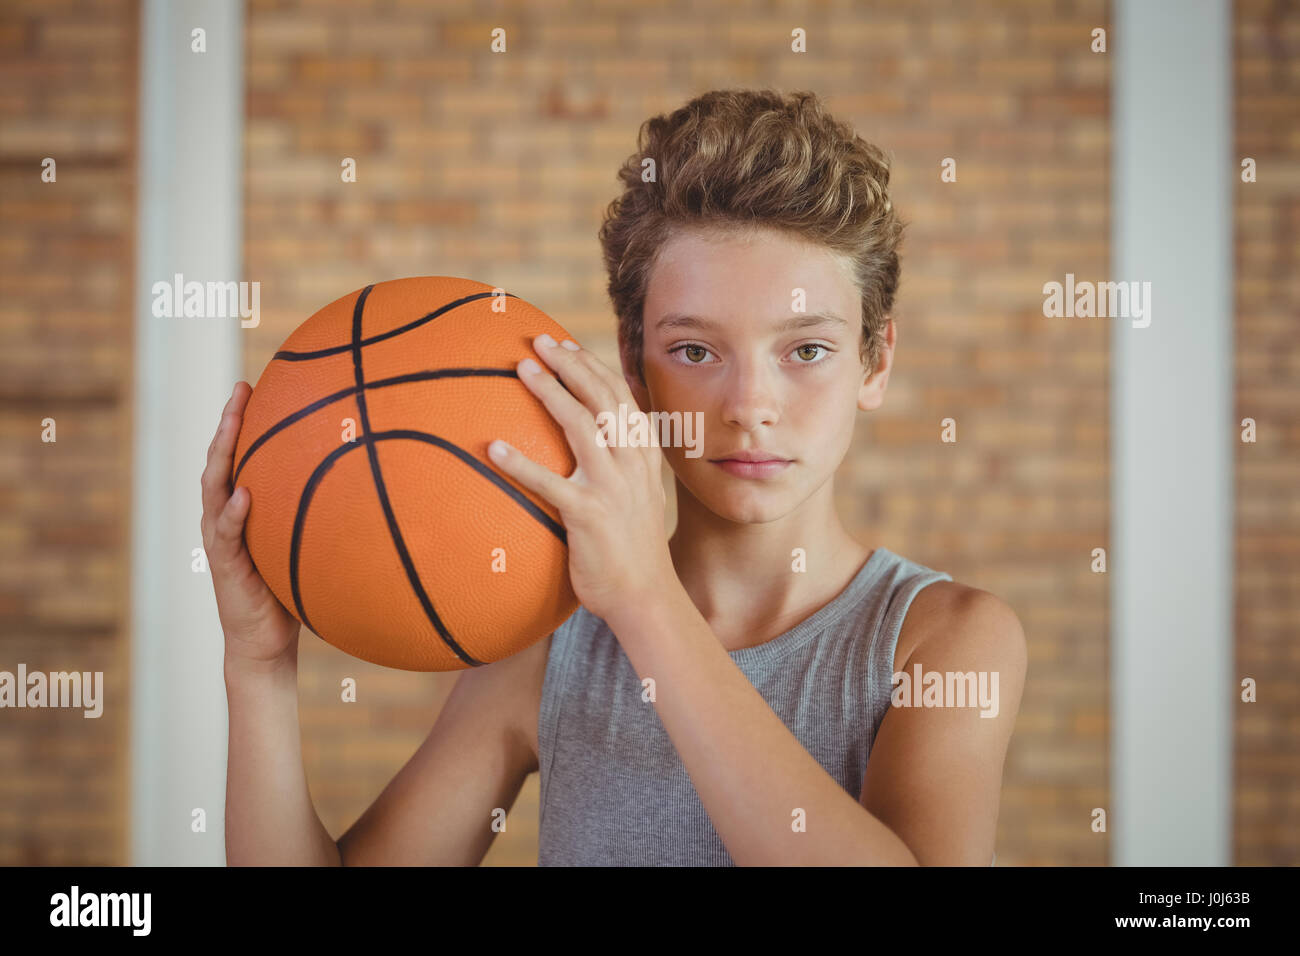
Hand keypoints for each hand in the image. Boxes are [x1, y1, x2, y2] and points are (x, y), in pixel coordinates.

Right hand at [201, 381, 300, 666]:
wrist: (266, 642)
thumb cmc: (292, 590)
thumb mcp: (307, 544)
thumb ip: (323, 517)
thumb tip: (373, 486)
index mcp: (242, 508)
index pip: (240, 456)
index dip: (244, 421)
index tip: (258, 384)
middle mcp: (224, 516)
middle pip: (221, 460)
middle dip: (228, 423)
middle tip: (240, 388)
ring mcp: (220, 539)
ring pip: (213, 487)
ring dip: (221, 453)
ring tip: (231, 422)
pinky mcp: (225, 565)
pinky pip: (226, 535)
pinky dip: (232, 513)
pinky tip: (243, 493)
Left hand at [486, 334, 676, 621]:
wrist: (646, 595)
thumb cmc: (633, 545)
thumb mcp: (640, 493)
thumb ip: (623, 461)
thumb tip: (595, 433)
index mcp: (643, 455)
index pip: (619, 396)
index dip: (592, 365)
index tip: (564, 343)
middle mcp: (632, 464)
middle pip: (601, 399)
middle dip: (570, 364)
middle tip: (539, 342)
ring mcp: (612, 488)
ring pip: (581, 427)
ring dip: (550, 394)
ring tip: (522, 371)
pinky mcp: (588, 516)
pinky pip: (549, 484)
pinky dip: (520, 464)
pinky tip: (493, 448)